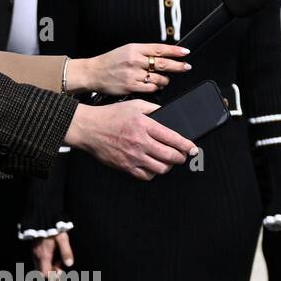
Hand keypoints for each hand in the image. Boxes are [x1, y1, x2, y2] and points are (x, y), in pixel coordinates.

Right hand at [33, 231, 73, 274]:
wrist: (43, 218)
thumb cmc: (55, 229)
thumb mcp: (63, 239)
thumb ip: (66, 252)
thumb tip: (69, 264)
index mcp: (44, 256)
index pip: (45, 273)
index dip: (53, 275)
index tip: (61, 270)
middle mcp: (37, 256)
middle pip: (41, 272)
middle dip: (50, 271)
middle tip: (60, 264)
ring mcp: (34, 252)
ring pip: (38, 266)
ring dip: (48, 266)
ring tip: (57, 259)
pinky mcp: (34, 248)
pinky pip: (37, 260)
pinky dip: (44, 261)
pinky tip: (52, 254)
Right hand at [63, 99, 196, 179]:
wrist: (88, 128)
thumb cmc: (110, 116)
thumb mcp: (135, 105)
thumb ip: (154, 109)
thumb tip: (168, 113)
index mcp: (145, 126)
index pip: (173, 139)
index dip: (187, 145)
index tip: (193, 148)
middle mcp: (140, 142)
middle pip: (170, 156)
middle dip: (181, 157)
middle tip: (183, 155)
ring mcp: (133, 156)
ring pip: (160, 168)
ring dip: (168, 166)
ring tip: (168, 161)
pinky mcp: (125, 166)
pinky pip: (146, 176)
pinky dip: (153, 173)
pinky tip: (153, 166)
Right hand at [65, 43, 190, 95]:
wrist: (93, 73)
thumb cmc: (111, 61)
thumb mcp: (127, 50)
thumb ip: (145, 52)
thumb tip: (166, 54)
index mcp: (135, 49)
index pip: (160, 48)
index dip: (175, 50)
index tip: (185, 52)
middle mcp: (134, 60)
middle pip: (163, 64)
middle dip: (178, 66)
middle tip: (186, 67)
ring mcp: (133, 74)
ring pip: (159, 78)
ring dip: (165, 80)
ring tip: (164, 79)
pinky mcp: (130, 86)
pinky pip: (151, 88)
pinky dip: (155, 87)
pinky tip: (154, 86)